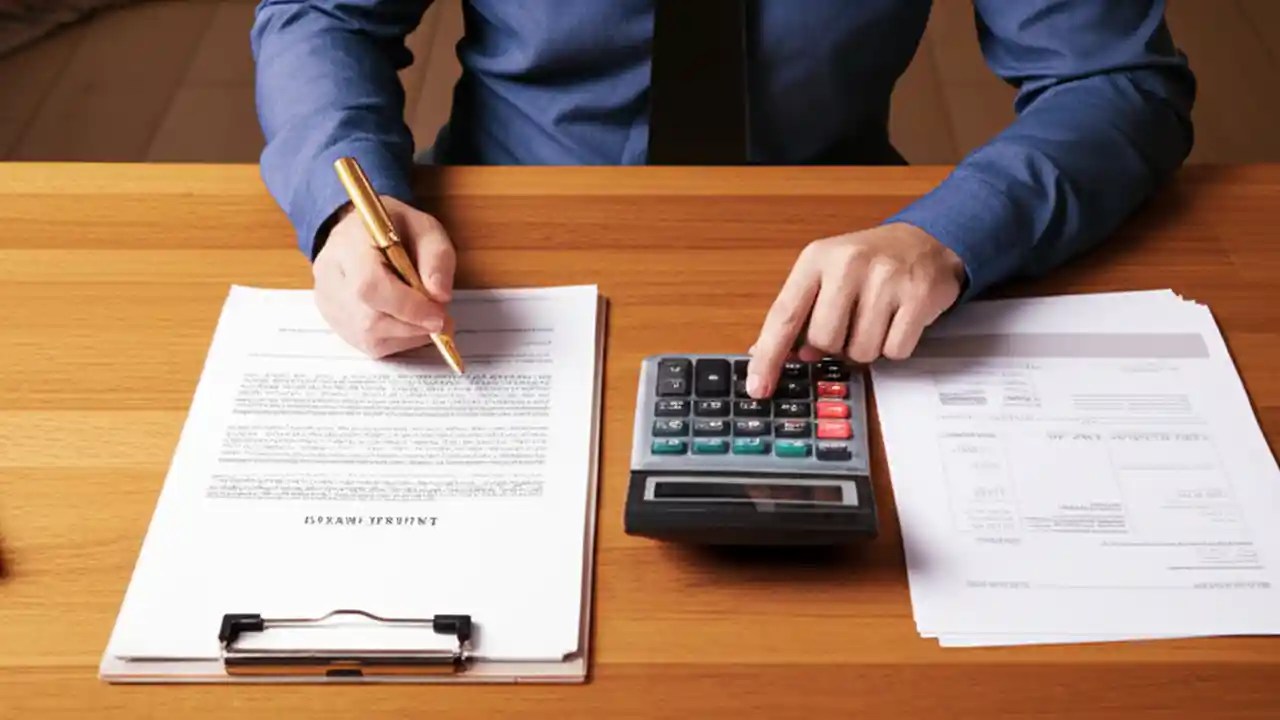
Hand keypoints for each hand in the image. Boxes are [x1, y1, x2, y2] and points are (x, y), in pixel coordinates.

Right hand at [312, 196, 455, 357]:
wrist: (357, 234)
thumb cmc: (393, 229)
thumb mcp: (424, 227)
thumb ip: (436, 257)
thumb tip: (440, 296)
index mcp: (349, 244)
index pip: (370, 286)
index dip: (408, 307)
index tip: (439, 314)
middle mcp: (330, 277)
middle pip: (369, 319)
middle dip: (413, 324)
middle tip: (441, 318)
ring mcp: (328, 303)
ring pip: (369, 337)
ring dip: (408, 334)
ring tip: (425, 317)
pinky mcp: (334, 323)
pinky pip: (369, 345)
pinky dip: (398, 340)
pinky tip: (407, 322)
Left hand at [746, 223, 964, 396]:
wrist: (926, 241)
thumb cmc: (867, 264)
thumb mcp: (825, 275)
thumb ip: (797, 314)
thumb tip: (766, 357)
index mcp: (816, 259)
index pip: (784, 316)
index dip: (770, 356)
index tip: (759, 387)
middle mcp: (848, 264)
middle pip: (824, 340)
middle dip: (835, 345)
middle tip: (850, 324)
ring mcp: (885, 278)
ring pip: (861, 351)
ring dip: (867, 347)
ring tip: (877, 318)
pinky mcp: (918, 295)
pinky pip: (895, 351)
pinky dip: (894, 347)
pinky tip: (898, 321)